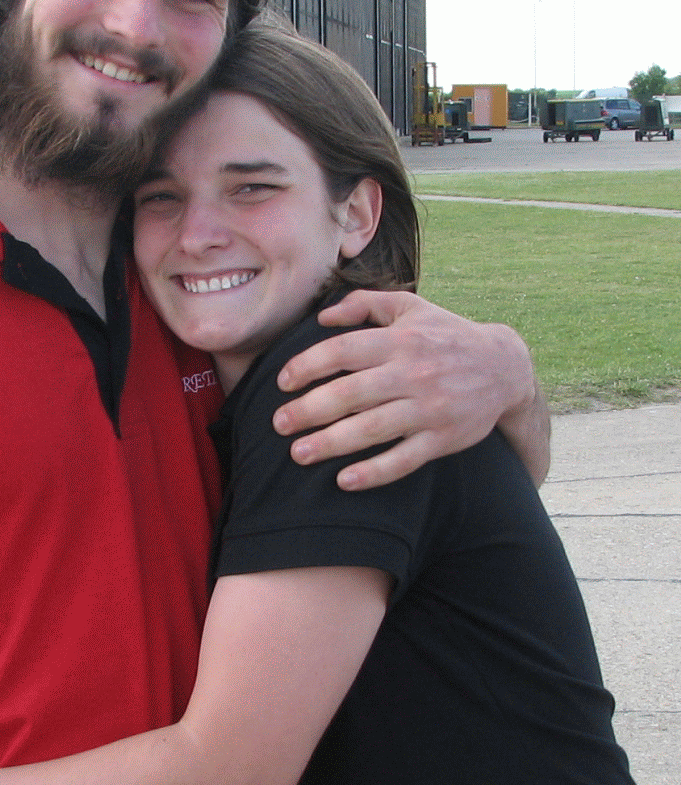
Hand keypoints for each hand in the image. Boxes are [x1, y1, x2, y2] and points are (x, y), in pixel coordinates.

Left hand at [273, 290, 547, 489]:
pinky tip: (345, 480)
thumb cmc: (445, 335)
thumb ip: (364, 304)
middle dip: (310, 410)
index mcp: (400, 340)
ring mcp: (430, 409)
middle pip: (352, 393)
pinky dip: (375, 472)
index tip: (283, 382)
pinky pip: (405, 459)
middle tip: (279, 424)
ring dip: (332, 443)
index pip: (343, 351)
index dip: (308, 365)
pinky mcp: (444, 438)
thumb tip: (322, 316)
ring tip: (299, 454)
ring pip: (374, 428)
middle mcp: (413, 373)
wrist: (505, 367)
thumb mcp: (409, 307)